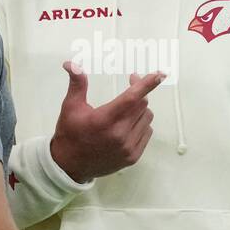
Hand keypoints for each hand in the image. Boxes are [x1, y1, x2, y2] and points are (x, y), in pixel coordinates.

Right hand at [49, 61, 164, 182]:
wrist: (69, 166)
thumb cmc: (70, 134)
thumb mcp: (71, 107)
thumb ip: (77, 83)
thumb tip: (70, 63)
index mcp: (104, 120)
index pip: (132, 98)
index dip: (147, 84)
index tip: (160, 74)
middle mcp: (119, 134)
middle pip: (142, 105)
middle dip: (138, 92)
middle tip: (131, 83)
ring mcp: (128, 147)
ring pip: (147, 118)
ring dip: (140, 108)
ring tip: (125, 109)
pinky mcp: (133, 157)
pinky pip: (147, 133)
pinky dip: (141, 125)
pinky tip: (127, 125)